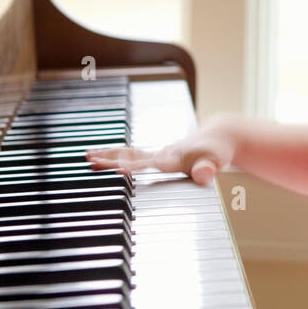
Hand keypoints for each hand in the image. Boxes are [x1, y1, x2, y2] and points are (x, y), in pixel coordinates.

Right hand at [85, 120, 235, 185]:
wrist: (220, 134)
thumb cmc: (217, 151)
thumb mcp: (216, 161)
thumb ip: (208, 169)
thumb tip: (204, 174)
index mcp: (170, 159)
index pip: (145, 164)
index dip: (128, 166)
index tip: (109, 166)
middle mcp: (161, 154)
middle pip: (131, 156)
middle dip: (109, 157)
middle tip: (88, 158)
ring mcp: (159, 153)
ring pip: (129, 153)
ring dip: (109, 154)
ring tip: (88, 156)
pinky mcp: (160, 154)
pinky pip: (135, 155)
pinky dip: (118, 155)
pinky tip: (106, 158)